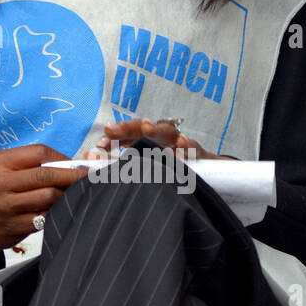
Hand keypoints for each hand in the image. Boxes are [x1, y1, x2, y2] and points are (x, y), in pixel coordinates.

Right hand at [0, 144, 86, 259]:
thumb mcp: (1, 169)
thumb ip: (28, 164)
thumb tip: (70, 163)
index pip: (39, 152)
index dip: (62, 158)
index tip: (76, 163)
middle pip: (46, 174)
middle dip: (73, 175)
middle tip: (90, 177)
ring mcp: (6, 206)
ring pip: (49, 196)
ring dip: (66, 195)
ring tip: (71, 193)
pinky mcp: (15, 226)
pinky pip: (46, 216)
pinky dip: (56, 211)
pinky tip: (59, 208)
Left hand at [95, 118, 227, 160]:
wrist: (216, 177)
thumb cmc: (176, 173)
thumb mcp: (150, 171)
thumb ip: (121, 166)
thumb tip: (89, 159)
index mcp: (151, 142)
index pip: (130, 134)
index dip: (116, 135)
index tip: (100, 142)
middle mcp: (166, 141)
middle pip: (146, 129)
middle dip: (128, 127)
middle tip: (111, 129)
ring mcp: (184, 147)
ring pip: (170, 134)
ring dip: (157, 130)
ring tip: (146, 128)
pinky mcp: (204, 157)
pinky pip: (196, 151)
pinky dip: (188, 149)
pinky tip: (180, 151)